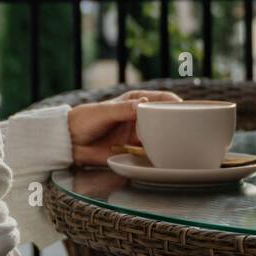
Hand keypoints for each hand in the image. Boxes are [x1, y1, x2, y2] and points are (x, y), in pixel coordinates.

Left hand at [67, 90, 183, 166]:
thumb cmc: (84, 120)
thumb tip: (144, 103)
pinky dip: (158, 154)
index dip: (174, 103)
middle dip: (175, 123)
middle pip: (164, 119)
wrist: (69, 143)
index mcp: (135, 101)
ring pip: (160, 137)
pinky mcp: (133, 152)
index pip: (160, 99)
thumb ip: (124, 109)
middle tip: (186, 128)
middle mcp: (140, 118)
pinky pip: (151, 153)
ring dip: (168, 140)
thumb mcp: (104, 111)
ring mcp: (138, 135)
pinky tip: (165, 156)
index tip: (185, 108)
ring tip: (178, 143)